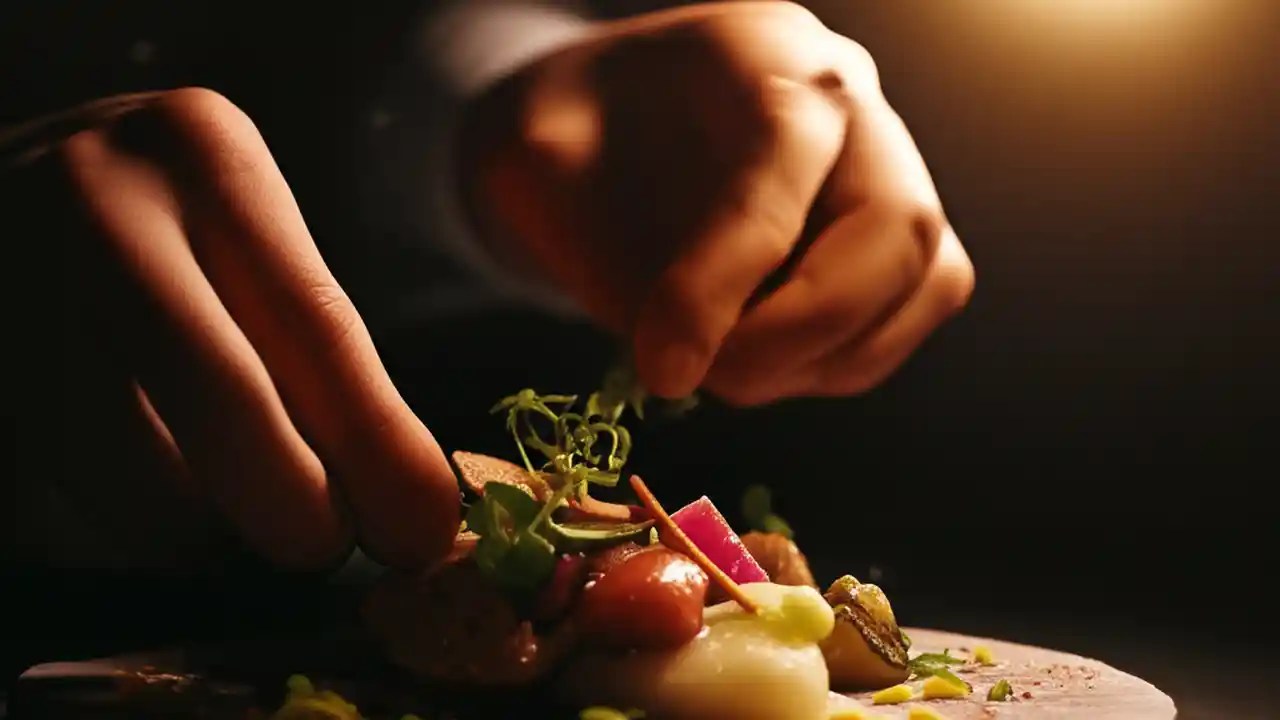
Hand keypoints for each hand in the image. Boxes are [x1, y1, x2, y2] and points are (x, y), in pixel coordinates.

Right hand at [7, 89, 458, 571]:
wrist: (16, 184)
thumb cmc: (164, 225)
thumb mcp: (245, 235)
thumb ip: (316, 348)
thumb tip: (411, 502)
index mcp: (207, 153)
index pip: (316, 324)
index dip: (377, 446)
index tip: (420, 529)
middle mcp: (99, 198)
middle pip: (219, 389)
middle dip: (291, 501)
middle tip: (326, 548)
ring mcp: (9, 271)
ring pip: (119, 455)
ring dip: (201, 526)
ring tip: (237, 530)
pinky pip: (49, 465)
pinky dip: (125, 513)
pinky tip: (166, 509)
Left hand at [461, 1, 973, 404]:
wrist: (605, 128)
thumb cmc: (570, 136)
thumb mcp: (532, 162)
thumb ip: (590, 244)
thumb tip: (681, 360)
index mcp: (758, 48)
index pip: (784, 149)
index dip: (729, 271)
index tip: (662, 364)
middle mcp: (851, 97)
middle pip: (899, 224)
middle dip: (798, 330)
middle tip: (697, 379)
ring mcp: (893, 162)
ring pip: (925, 283)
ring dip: (817, 360)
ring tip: (716, 365)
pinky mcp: (903, 236)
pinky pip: (908, 320)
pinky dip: (832, 366)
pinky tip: (754, 358)